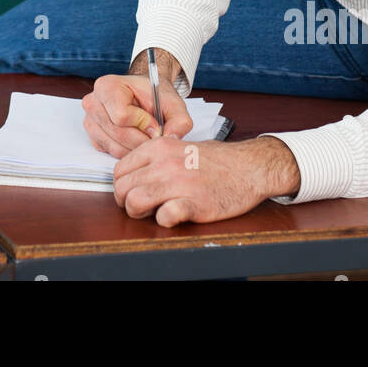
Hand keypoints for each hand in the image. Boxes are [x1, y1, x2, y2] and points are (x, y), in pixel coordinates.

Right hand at [81, 66, 193, 158]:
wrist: (144, 96)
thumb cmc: (153, 96)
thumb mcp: (172, 103)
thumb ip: (179, 120)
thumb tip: (173, 138)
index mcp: (106, 86)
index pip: (121, 116)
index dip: (144, 124)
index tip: (156, 123)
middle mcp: (93, 102)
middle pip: (119, 134)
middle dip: (142, 140)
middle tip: (155, 136)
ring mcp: (90, 121)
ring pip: (115, 147)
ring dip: (135, 148)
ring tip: (146, 137)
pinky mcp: (92, 136)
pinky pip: (111, 152)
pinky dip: (126, 151)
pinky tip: (135, 140)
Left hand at [112, 136, 298, 226]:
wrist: (248, 167)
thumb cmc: (216, 160)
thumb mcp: (179, 146)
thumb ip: (155, 157)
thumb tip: (131, 173)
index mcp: (159, 148)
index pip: (119, 170)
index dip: (122, 185)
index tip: (131, 192)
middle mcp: (165, 164)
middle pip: (122, 188)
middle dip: (127, 202)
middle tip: (142, 206)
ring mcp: (179, 183)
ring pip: (135, 202)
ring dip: (140, 213)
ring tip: (154, 211)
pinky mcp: (194, 203)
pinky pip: (164, 217)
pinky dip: (165, 220)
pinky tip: (174, 215)